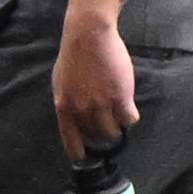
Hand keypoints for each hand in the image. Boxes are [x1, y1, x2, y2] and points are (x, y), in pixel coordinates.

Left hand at [53, 7, 140, 161]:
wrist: (88, 36)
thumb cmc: (75, 57)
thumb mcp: (61, 84)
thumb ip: (69, 103)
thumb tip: (75, 118)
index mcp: (63, 108)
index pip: (71, 142)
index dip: (81, 153)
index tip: (87, 158)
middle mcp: (81, 111)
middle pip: (96, 138)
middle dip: (103, 136)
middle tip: (110, 129)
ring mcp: (101, 104)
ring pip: (114, 131)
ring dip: (119, 128)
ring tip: (120, 118)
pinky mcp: (120, 96)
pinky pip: (129, 119)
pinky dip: (130, 117)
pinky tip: (129, 108)